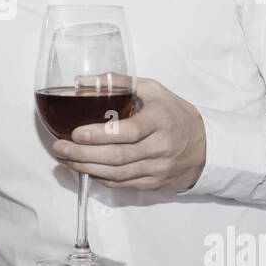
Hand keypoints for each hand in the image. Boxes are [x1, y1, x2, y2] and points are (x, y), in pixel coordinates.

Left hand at [52, 76, 206, 192]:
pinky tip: (84, 169)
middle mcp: (160, 147)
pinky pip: (122, 184)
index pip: (129, 131)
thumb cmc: (175, 114)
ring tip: (64, 158)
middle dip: (84, 154)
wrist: (207, 147)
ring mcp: (157, 168)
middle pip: (117, 156)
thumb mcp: (153, 90)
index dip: (100, 134)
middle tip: (59, 148)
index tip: (76, 132)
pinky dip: (100, 178)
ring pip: (117, 174)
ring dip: (86, 168)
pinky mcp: (153, 183)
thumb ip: (118, 82)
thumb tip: (82, 81)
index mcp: (160, 120)